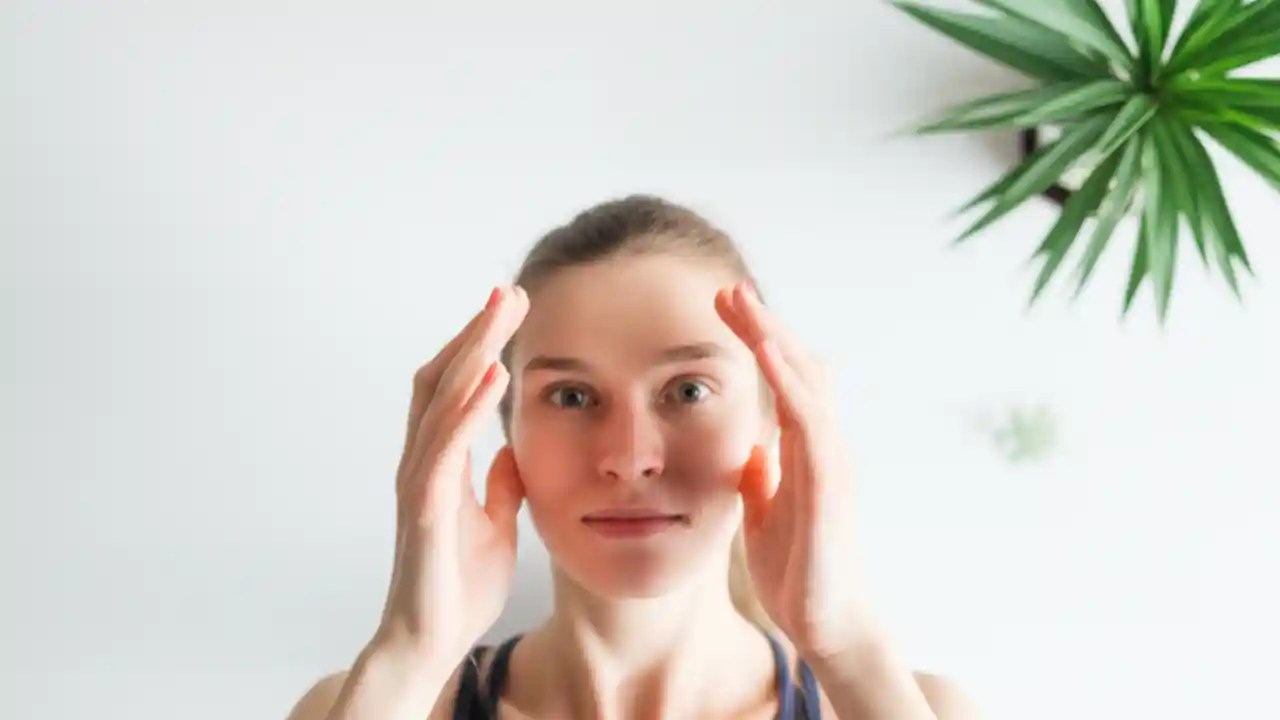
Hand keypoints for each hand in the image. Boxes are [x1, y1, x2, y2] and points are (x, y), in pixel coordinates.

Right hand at [375, 285, 528, 666]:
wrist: (430, 643)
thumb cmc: (457, 588)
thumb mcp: (494, 524)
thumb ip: (498, 485)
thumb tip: (511, 452)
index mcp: (438, 464)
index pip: (451, 389)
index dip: (475, 346)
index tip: (509, 309)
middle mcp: (421, 463)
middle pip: (440, 378)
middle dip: (475, 331)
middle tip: (509, 291)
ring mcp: (418, 482)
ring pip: (438, 399)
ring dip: (471, 350)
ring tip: (501, 311)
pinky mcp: (423, 508)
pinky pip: (444, 445)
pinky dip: (467, 405)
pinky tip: (491, 374)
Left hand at [716, 282, 869, 660]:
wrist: (825, 623)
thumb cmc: (798, 570)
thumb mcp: (766, 513)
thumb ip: (762, 478)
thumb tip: (752, 449)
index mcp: (804, 450)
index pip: (782, 381)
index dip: (757, 344)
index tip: (724, 311)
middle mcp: (823, 445)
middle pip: (796, 369)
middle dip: (762, 326)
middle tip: (729, 288)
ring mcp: (831, 460)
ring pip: (806, 382)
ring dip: (773, 339)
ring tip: (743, 303)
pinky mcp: (830, 482)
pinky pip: (809, 418)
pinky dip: (788, 381)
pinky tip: (765, 353)